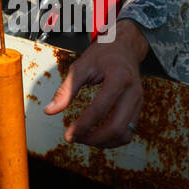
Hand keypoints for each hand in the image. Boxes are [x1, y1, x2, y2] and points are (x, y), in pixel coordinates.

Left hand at [44, 20, 148, 147]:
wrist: (125, 46)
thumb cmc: (103, 54)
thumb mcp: (81, 66)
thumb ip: (66, 89)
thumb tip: (50, 111)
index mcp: (119, 78)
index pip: (100, 109)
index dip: (83, 125)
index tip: (68, 135)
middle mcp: (133, 92)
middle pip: (117, 127)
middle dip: (93, 139)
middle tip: (75, 138)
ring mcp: (138, 101)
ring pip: (124, 134)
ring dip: (103, 142)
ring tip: (84, 137)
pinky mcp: (138, 108)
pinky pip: (128, 131)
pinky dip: (112, 138)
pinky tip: (97, 134)